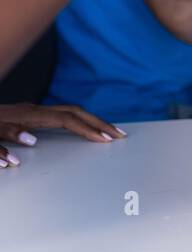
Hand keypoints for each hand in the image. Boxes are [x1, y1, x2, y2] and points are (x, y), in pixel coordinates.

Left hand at [0, 103, 124, 165]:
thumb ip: (8, 138)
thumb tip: (32, 140)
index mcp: (29, 115)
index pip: (66, 120)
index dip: (87, 128)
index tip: (105, 139)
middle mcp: (36, 110)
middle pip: (76, 112)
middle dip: (99, 123)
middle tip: (120, 135)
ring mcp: (36, 111)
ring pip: (73, 111)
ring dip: (93, 120)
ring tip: (112, 131)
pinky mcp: (35, 115)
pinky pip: (65, 115)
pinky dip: (81, 120)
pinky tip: (88, 128)